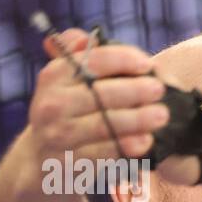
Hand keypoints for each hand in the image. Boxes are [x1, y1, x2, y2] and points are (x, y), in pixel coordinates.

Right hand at [29, 28, 169, 163]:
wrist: (41, 161)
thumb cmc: (65, 112)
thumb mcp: (64, 82)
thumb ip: (77, 55)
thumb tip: (86, 38)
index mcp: (53, 77)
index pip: (92, 60)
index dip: (123, 59)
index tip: (147, 64)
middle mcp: (51, 105)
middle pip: (100, 94)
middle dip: (135, 90)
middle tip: (160, 90)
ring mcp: (58, 136)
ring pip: (105, 125)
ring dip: (137, 119)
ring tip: (161, 115)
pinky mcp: (69, 163)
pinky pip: (104, 153)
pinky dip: (127, 147)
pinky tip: (145, 141)